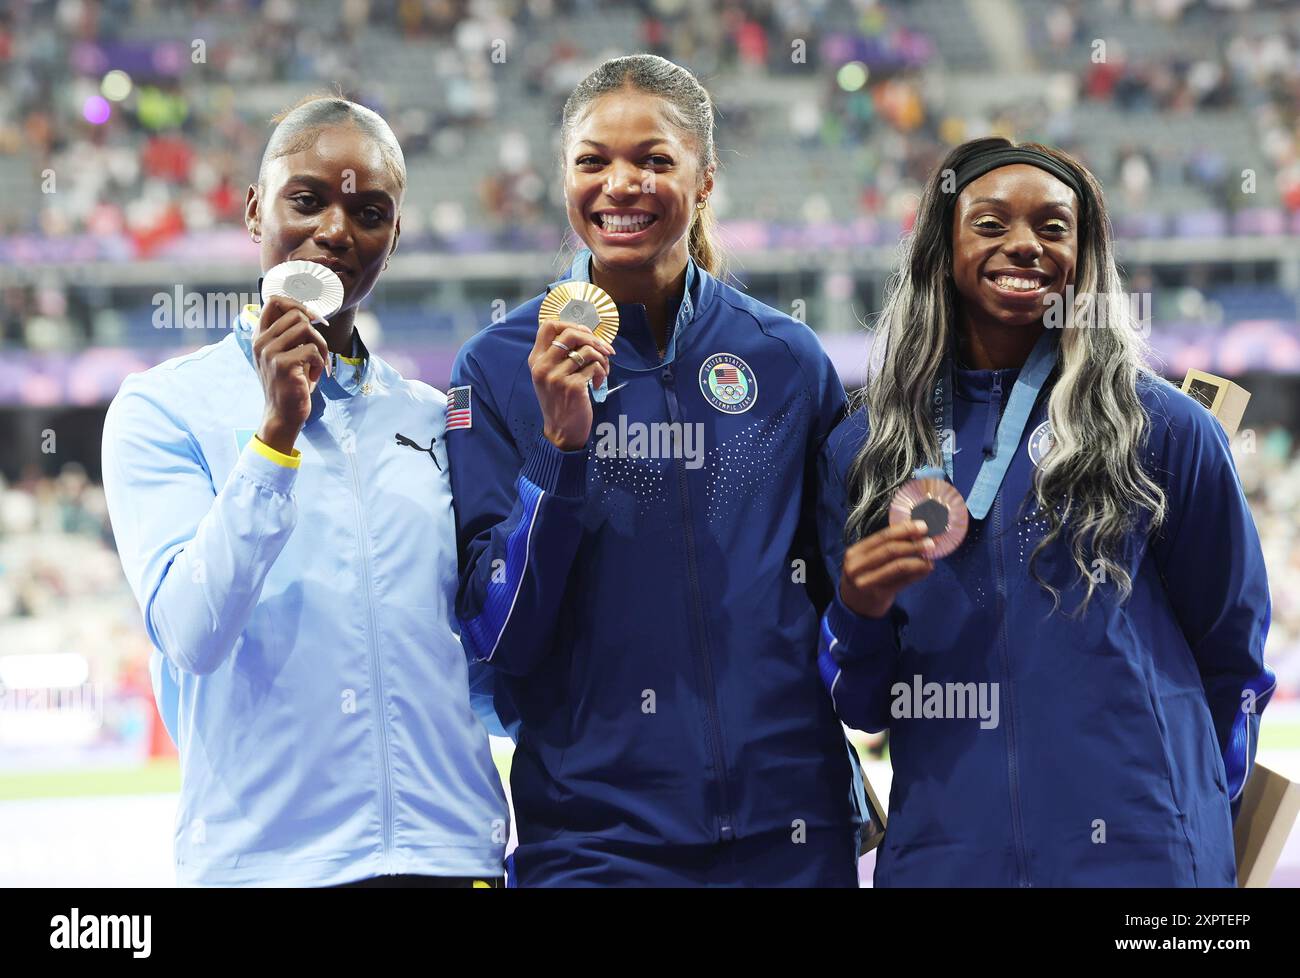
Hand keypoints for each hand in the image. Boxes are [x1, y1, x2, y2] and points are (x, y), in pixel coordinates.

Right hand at [252, 295, 328, 455]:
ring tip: (317, 363)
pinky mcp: (281, 364)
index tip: (312, 318)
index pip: (273, 301)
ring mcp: (269, 352)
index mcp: (260, 335)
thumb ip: (290, 333)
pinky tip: (314, 376)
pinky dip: (320, 363)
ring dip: (320, 346)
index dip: (297, 303)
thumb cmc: (291, 384)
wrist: (284, 414)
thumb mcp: (287, 353)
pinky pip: (311, 349)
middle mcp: (261, 341)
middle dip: (315, 331)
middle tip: (318, 350)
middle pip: (296, 314)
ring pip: (306, 328)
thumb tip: (310, 311)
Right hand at [528, 318, 614, 451]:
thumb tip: (584, 333)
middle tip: (604, 349)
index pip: (548, 326)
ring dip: (602, 358)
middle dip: (592, 338)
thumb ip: (558, 355)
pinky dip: (601, 373)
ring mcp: (557, 376)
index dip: (570, 324)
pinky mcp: (573, 386)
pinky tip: (597, 384)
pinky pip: (594, 366)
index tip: (584, 334)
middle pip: (571, 333)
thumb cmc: (559, 401)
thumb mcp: (549, 376)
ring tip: (602, 370)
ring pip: (587, 350)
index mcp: (535, 360)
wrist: (561, 431)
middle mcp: (543, 366)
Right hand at [839, 520, 935, 618]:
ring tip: (930, 558)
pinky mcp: (879, 595)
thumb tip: (915, 534)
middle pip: (890, 550)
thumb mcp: (865, 561)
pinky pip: (903, 581)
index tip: (922, 526)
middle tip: (931, 542)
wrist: (853, 606)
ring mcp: (867, 582)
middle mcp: (857, 566)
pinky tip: (926, 570)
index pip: (882, 536)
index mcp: (855, 552)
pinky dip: (917, 574)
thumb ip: (884, 548)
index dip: (903, 530)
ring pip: (898, 566)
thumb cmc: (864, 577)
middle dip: (913, 544)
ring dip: (918, 560)